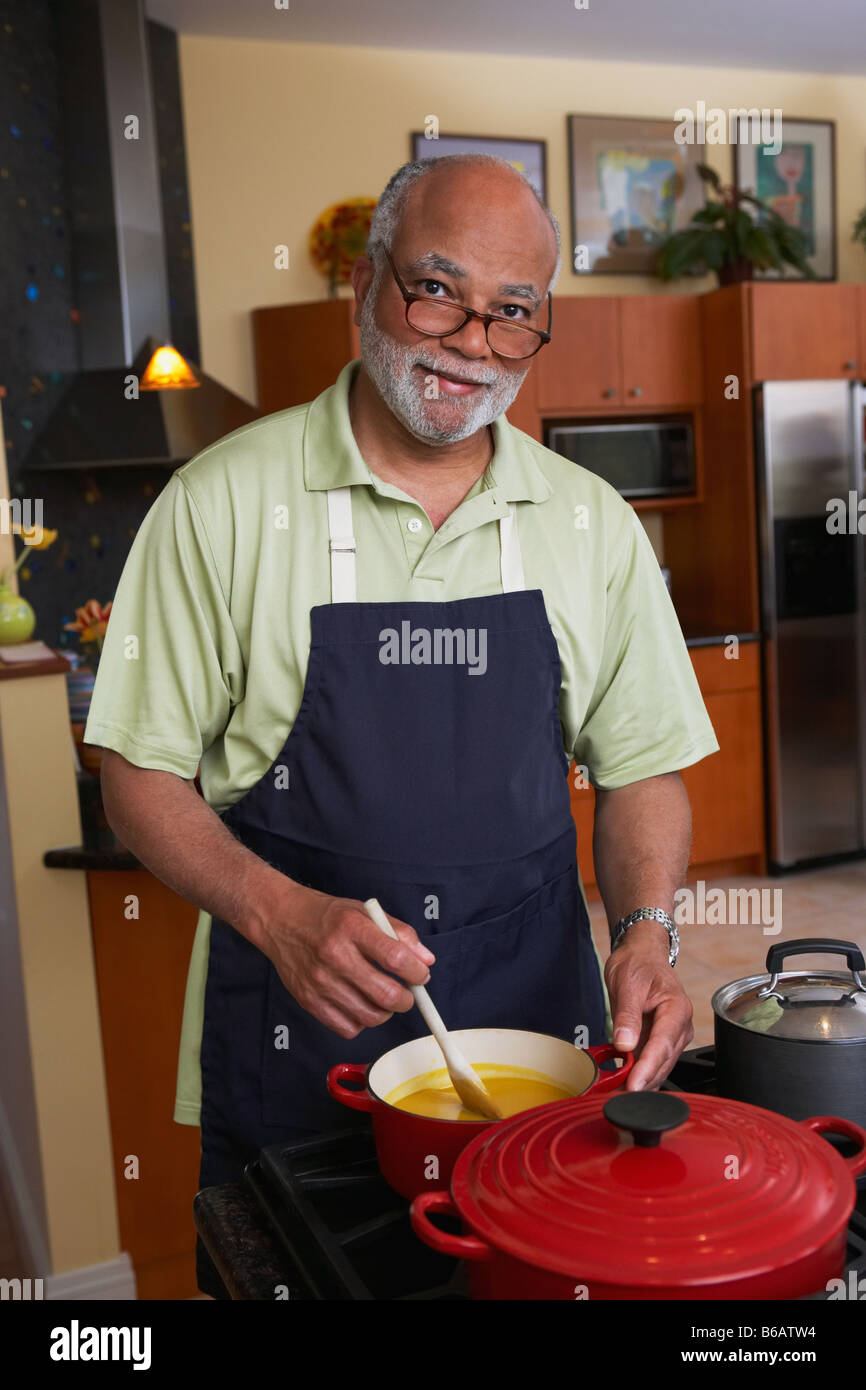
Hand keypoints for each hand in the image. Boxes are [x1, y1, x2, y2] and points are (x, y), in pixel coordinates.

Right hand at [255, 884, 435, 1038]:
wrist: (280, 920)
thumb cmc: (326, 916)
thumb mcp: (365, 911)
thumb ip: (400, 933)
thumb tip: (426, 960)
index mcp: (352, 927)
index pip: (396, 958)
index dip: (417, 972)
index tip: (421, 974)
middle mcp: (334, 955)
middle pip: (386, 995)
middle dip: (407, 999)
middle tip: (407, 993)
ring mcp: (320, 981)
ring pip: (370, 1016)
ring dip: (386, 1012)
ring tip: (383, 998)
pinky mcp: (308, 1001)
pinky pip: (347, 1027)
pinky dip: (361, 1022)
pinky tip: (360, 1004)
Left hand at [603, 921, 693, 1090]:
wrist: (642, 956)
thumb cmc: (637, 964)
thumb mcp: (627, 984)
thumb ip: (627, 1015)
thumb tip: (625, 1044)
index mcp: (677, 1009)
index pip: (663, 1044)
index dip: (647, 1068)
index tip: (633, 1085)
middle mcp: (680, 1026)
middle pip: (663, 1062)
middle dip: (642, 1082)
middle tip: (616, 1097)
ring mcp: (673, 1036)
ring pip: (659, 1068)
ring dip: (640, 1083)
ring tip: (615, 1095)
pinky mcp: (661, 1042)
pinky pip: (651, 1064)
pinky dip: (638, 1075)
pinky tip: (622, 1085)